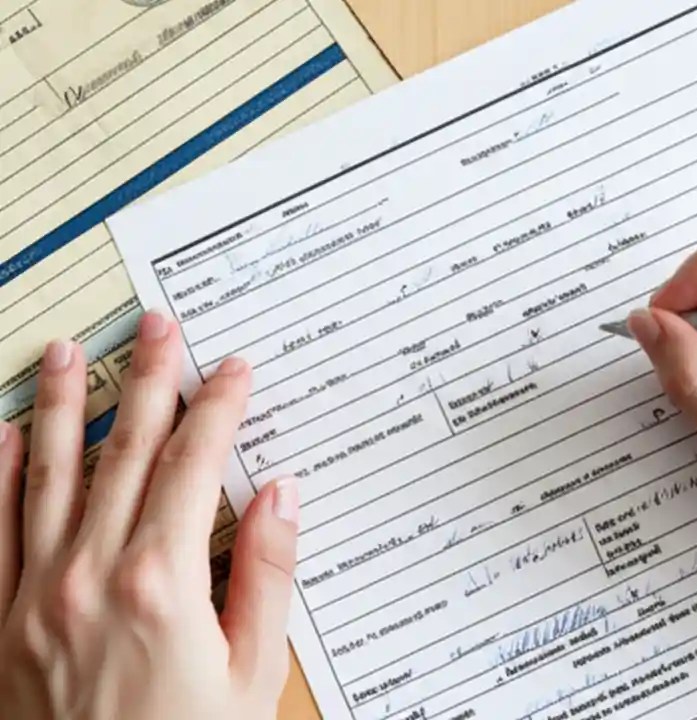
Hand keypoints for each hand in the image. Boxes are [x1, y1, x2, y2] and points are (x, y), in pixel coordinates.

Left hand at [0, 312, 297, 718]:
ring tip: (71, 354)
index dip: (216, 409)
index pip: (192, 466)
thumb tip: (279, 496)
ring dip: (66, 407)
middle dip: (147, 382)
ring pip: (50, 476)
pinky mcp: (1, 621)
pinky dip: (1, 475)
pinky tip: (9, 433)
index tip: (232, 371)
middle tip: (156, 328)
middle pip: (125, 454)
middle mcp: (90, 576)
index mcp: (162, 583)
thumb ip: (265, 576)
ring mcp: (36, 595)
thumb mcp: (252, 674)